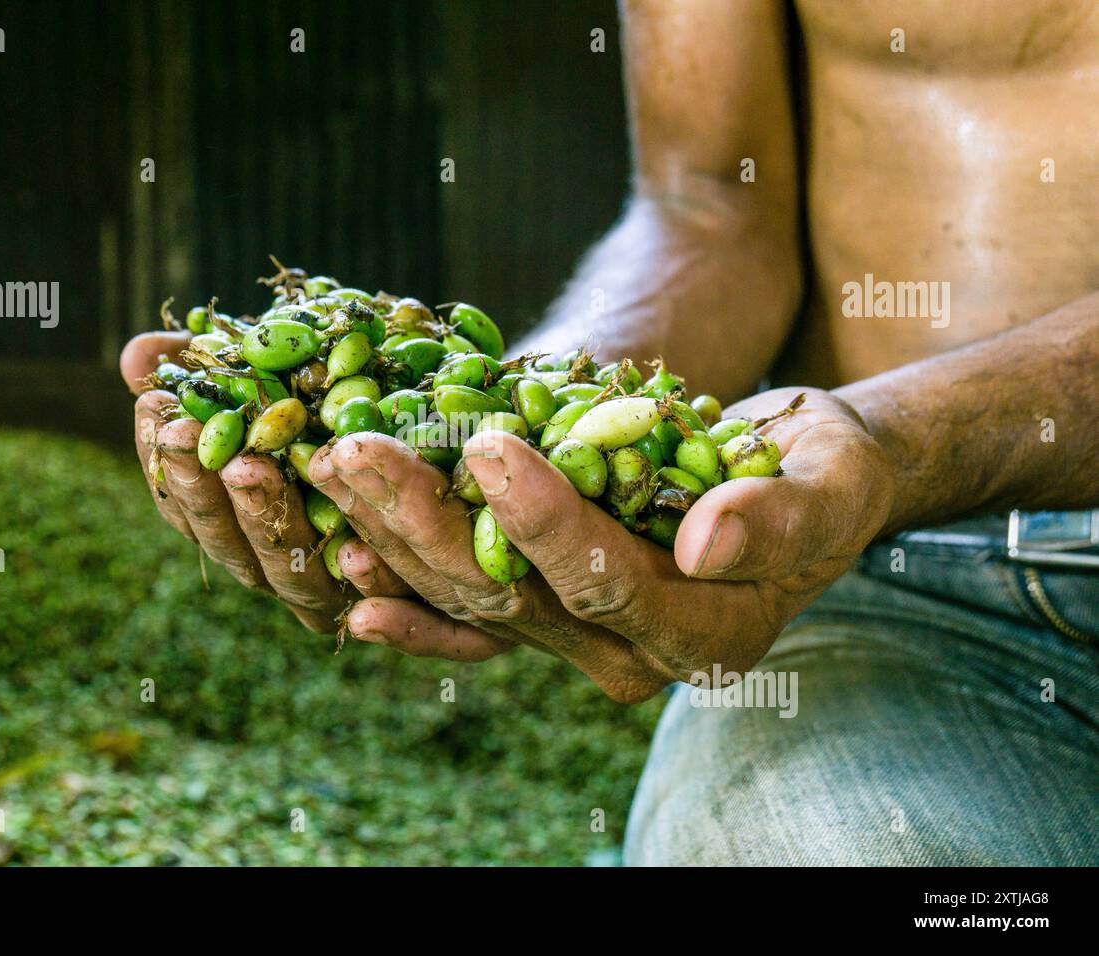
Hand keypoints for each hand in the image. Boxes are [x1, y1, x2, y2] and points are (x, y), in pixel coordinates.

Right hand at [119, 331, 409, 632]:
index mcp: (252, 520)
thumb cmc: (365, 396)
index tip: (152, 410)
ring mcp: (346, 592)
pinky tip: (356, 546)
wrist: (477, 427)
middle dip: (205, 489)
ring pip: (295, 576)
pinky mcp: (413, 606)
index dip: (166, 460)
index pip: (190, 507)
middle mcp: (290, 563)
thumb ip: (220, 373)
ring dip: (267, 521)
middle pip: (233, 547)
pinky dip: (370, 582)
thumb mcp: (295, 370)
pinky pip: (388, 602)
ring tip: (253, 464)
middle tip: (190, 435)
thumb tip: (137, 356)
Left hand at [308, 387, 894, 699]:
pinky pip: (465, 616)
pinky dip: (406, 595)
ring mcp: (579, 637)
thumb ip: (780, 517)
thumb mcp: (828, 483)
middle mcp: (629, 652)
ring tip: (327, 474)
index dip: (542, 519)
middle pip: (510, 597)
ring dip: (392, 539)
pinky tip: (346, 568)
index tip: (488, 445)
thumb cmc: (823, 475)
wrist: (800, 484)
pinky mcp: (547, 608)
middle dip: (425, 522)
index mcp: (701, 634)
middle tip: (355, 451)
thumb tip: (705, 539)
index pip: (603, 581)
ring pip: (471, 600)